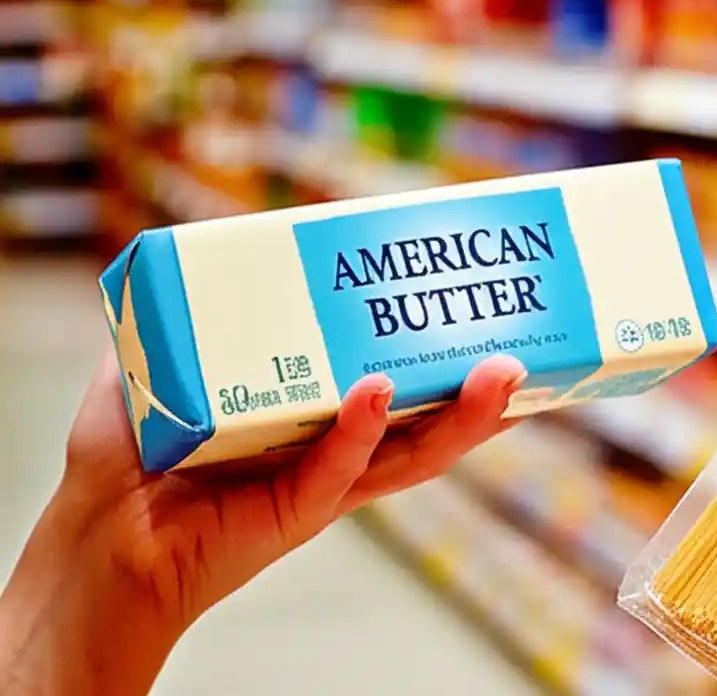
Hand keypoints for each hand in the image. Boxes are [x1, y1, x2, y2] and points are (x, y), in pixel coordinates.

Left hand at [0, 355, 524, 695]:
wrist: (98, 542)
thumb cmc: (129, 466)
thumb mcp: (160, 373)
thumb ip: (184, 323)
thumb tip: (198, 269)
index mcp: (319, 424)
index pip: (400, 392)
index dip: (444, 365)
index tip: (484, 325)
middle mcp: (335, 457)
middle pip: (428, 426)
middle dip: (481, 393)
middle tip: (525, 351)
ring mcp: (320, 487)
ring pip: (408, 454)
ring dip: (458, 414)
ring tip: (500, 374)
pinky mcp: (291, 513)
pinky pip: (335, 471)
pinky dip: (360, 432)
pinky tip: (380, 392)